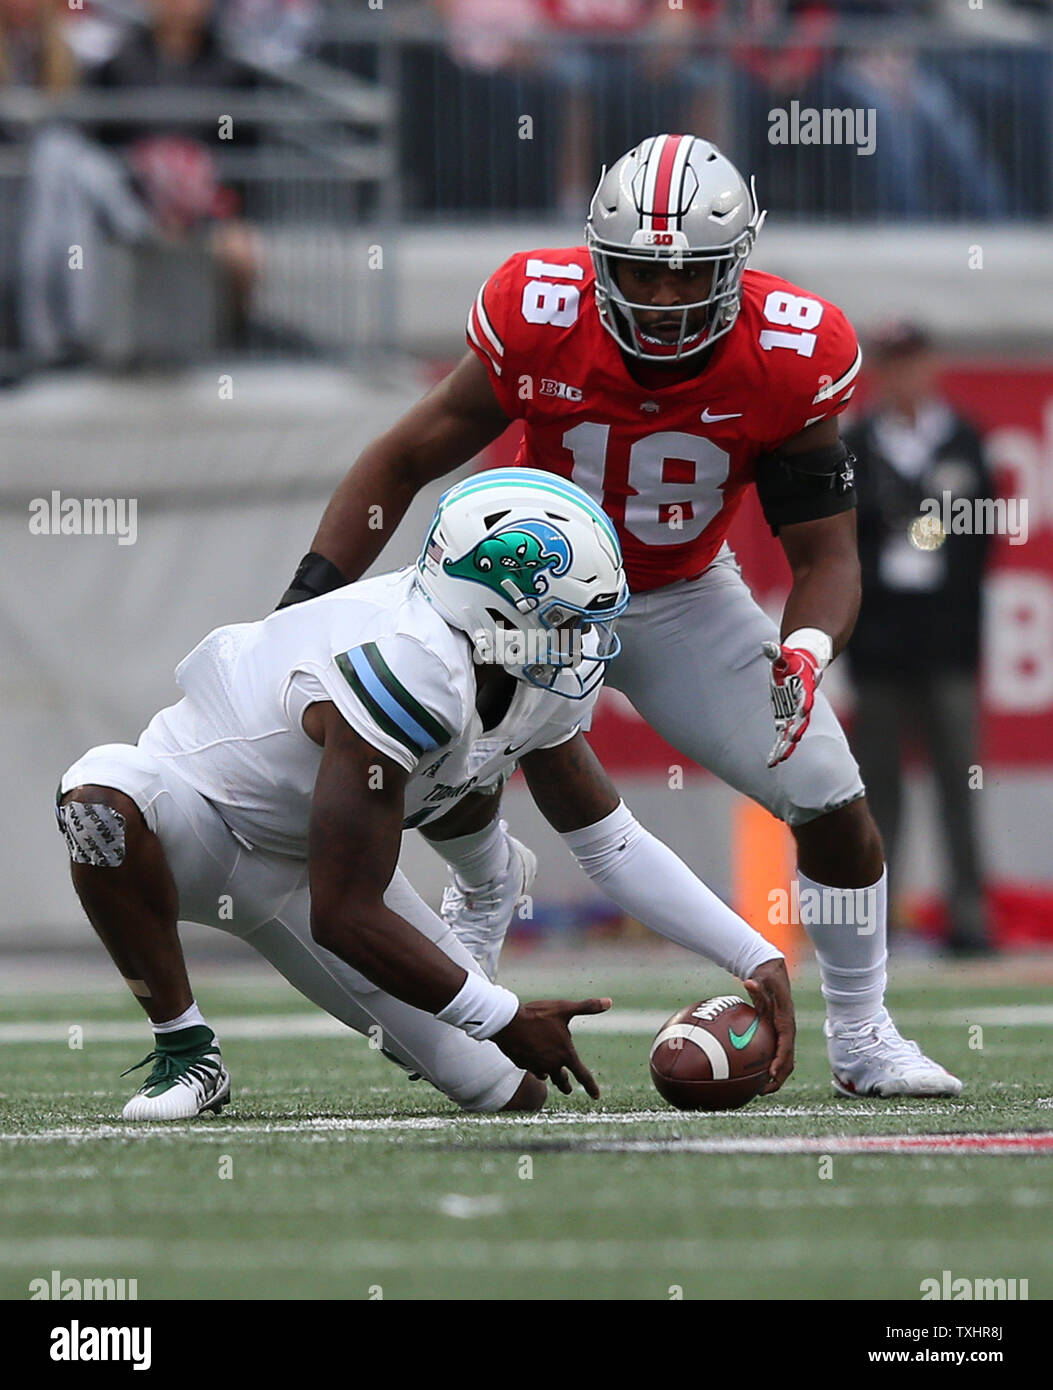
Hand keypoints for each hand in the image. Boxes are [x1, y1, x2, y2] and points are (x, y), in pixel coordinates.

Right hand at [494, 997, 611, 1097]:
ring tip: (549, 1072)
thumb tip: (609, 1002)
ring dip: (548, 1073)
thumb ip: (588, 1007)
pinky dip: (533, 1064)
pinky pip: (530, 1067)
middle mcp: (552, 1064)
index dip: (591, 1086)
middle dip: (565, 1085)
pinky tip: (531, 1055)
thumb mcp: (564, 1009)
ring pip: (545, 1074)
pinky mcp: (521, 1064)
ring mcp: (535, 1066)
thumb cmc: (538, 1015)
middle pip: (561, 1080)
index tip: (596, 1096)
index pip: (583, 1074)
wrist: (507, 1022)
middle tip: (567, 1089)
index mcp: (565, 1054)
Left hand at [743, 959, 794, 1092]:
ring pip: (781, 1062)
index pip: (786, 1046)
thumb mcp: (764, 979)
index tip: (771, 1074)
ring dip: (772, 1078)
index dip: (780, 1061)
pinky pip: (771, 1055)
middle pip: (787, 1061)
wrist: (774, 975)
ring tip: (755, 1091)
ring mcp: (781, 1036)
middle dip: (778, 1078)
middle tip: (762, 1091)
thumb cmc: (768, 978)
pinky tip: (746, 1075)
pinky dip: (763, 1067)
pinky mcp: (774, 1036)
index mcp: (786, 1023)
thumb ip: (758, 984)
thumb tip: (748, 982)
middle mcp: (786, 1032)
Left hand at [762, 640, 821, 766]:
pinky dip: (778, 749)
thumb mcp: (784, 656)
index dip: (804, 706)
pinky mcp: (786, 719)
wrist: (803, 667)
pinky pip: (783, 737)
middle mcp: (801, 707)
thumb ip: (777, 653)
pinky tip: (772, 762)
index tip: (803, 711)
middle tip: (789, 744)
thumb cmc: (792, 661)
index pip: (805, 700)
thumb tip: (767, 646)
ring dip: (785, 748)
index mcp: (803, 691)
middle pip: (800, 723)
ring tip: (776, 760)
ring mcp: (794, 715)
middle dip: (794, 733)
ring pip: (791, 735)